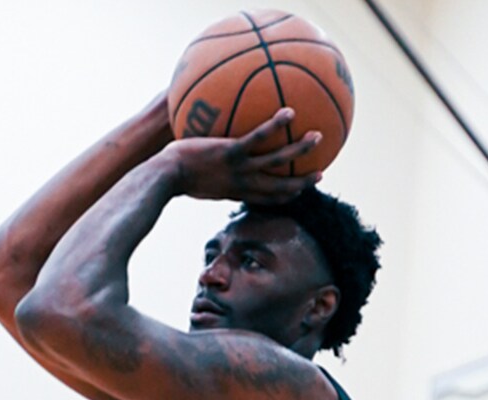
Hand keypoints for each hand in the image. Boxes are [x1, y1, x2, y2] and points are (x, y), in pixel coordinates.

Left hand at [163, 108, 321, 203]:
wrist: (165, 176)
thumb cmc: (177, 178)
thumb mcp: (200, 184)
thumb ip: (215, 178)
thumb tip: (217, 170)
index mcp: (238, 192)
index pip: (268, 198)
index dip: (287, 196)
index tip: (301, 190)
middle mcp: (243, 184)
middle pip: (281, 186)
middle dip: (302, 182)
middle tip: (322, 173)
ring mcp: (239, 168)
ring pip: (277, 161)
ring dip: (299, 150)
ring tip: (317, 136)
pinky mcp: (231, 152)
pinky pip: (258, 137)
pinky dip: (275, 126)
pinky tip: (289, 111)